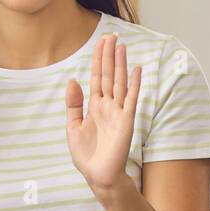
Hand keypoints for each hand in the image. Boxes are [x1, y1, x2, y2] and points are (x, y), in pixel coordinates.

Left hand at [65, 32, 141, 193]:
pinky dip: (134, 84)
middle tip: (111, 35)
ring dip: (121, 64)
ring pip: (120, 82)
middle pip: (109, 75)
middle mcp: (108, 105)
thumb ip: (73, 104)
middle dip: (109, 55)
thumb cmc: (87, 154)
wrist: (98, 175)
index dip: (98, 60)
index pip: (97, 77)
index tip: (101, 42)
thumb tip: (73, 80)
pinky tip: (137, 69)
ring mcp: (118, 112)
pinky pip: (131, 99)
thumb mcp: (73, 126)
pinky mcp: (126, 121)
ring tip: (121, 45)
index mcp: (94, 106)